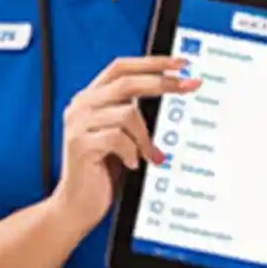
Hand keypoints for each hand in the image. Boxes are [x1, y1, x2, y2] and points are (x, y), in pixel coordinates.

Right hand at [50, 56, 200, 233]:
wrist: (77, 204)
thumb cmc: (102, 170)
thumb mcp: (121, 134)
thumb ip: (132, 112)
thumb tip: (171, 90)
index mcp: (91, 98)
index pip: (121, 67)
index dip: (152, 62)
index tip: (181, 63)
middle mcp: (81, 106)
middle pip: (127, 82)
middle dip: (162, 83)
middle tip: (190, 87)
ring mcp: (78, 124)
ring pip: (127, 113)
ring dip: (145, 137)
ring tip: (149, 155)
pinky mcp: (81, 144)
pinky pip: (119, 139)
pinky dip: (132, 153)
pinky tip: (131, 164)